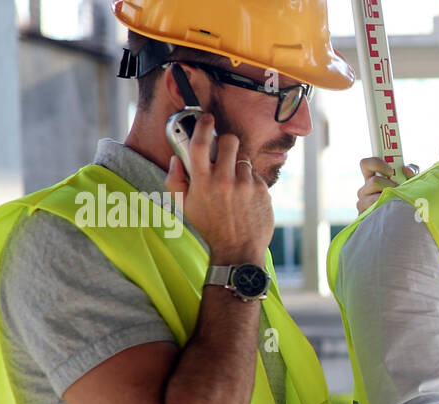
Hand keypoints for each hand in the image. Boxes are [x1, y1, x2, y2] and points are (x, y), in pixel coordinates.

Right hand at [165, 113, 273, 265]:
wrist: (237, 251)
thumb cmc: (209, 229)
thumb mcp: (185, 207)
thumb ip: (175, 181)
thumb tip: (176, 158)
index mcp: (202, 183)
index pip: (199, 143)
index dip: (202, 125)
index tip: (206, 117)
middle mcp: (224, 181)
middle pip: (229, 141)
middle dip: (226, 142)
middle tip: (223, 151)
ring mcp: (246, 186)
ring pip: (244, 159)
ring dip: (238, 167)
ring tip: (234, 186)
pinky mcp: (263, 192)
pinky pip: (256, 176)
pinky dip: (251, 183)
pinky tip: (246, 199)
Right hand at [357, 156, 417, 213]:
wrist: (403, 223)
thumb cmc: (405, 200)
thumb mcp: (410, 185)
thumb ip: (411, 174)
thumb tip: (406, 169)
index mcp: (372, 178)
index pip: (365, 164)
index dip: (377, 164)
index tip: (391, 171)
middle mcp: (365, 190)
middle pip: (374, 181)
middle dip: (390, 186)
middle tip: (399, 191)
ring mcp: (362, 203)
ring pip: (374, 197)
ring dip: (389, 199)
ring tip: (397, 203)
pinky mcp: (363, 216)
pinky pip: (373, 210)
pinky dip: (385, 210)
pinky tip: (391, 212)